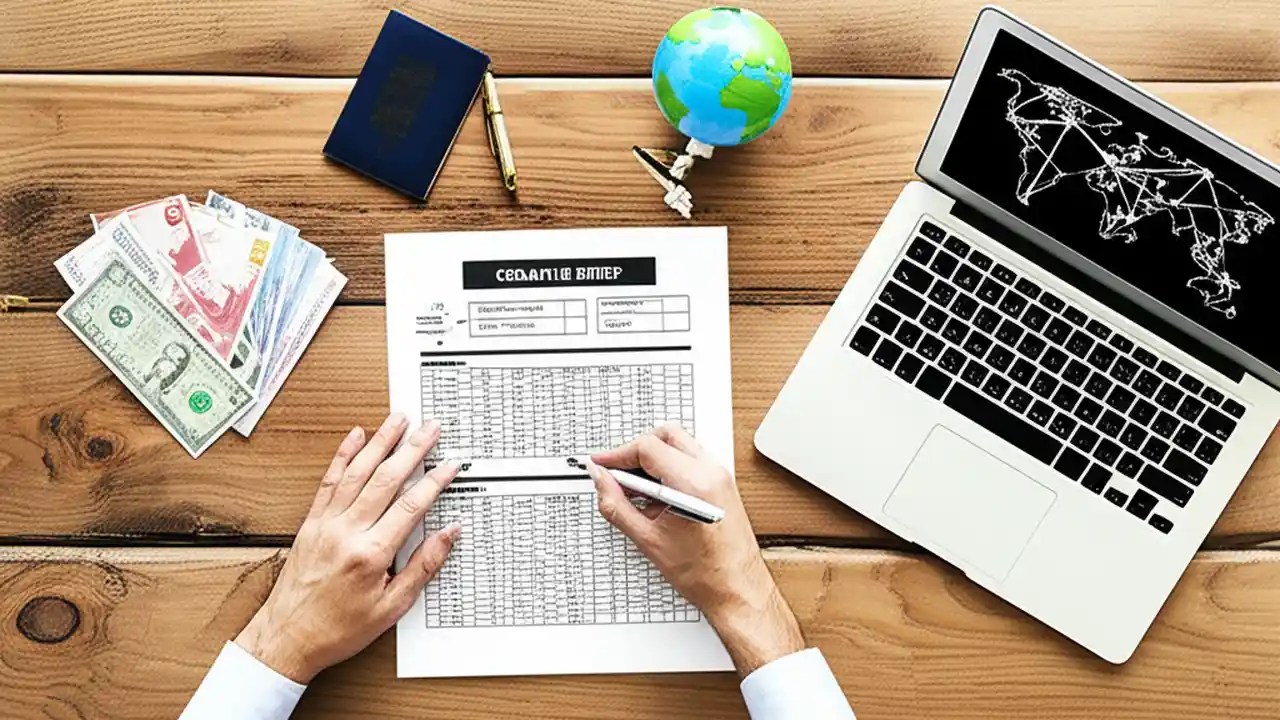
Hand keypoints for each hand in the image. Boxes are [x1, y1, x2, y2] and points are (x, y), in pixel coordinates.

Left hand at [234, 413, 460, 682]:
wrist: (287, 638)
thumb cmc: (338, 629)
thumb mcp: (391, 607)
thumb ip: (422, 566)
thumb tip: (448, 535)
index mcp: (370, 554)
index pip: (410, 507)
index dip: (434, 482)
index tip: (451, 464)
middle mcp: (346, 532)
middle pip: (386, 480)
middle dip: (412, 450)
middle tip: (431, 428)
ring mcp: (326, 524)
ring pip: (357, 472)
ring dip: (380, 442)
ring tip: (398, 420)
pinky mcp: (311, 523)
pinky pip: (329, 481)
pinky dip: (343, 455)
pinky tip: (355, 435)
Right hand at [589, 424, 803, 676]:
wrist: (737, 590)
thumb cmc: (705, 573)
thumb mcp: (648, 539)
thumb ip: (616, 505)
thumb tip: (601, 481)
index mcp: (694, 483)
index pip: (648, 447)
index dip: (617, 454)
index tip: (601, 464)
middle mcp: (711, 473)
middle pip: (665, 436)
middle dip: (635, 450)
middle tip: (615, 473)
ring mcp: (719, 476)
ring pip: (678, 445)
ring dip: (651, 459)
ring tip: (633, 489)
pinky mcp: (721, 484)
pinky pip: (689, 460)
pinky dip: (667, 468)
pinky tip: (653, 496)